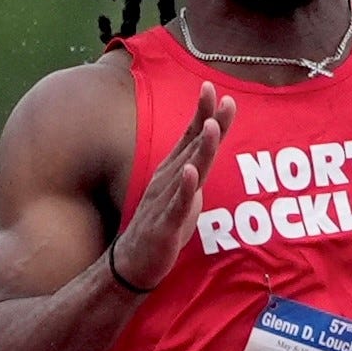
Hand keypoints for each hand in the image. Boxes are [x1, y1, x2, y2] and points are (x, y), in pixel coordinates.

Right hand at [108, 82, 234, 291]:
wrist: (134, 263)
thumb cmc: (162, 226)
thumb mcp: (185, 194)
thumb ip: (197, 171)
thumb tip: (208, 149)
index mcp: (174, 172)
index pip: (191, 137)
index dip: (204, 113)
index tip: (215, 88)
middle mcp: (168, 180)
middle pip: (191, 146)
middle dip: (205, 119)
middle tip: (216, 92)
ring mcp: (165, 200)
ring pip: (186, 170)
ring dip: (199, 148)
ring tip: (210, 125)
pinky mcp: (164, 224)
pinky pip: (176, 204)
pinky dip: (185, 188)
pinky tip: (191, 173)